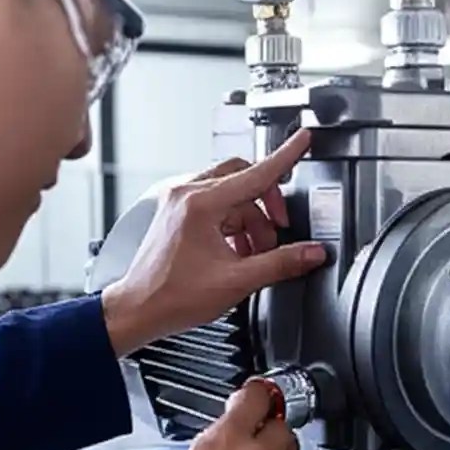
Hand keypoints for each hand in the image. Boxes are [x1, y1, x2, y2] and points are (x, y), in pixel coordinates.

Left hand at [102, 130, 326, 355]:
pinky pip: (215, 205)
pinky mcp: (176, 212)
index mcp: (201, 203)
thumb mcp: (237, 281)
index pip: (256, 173)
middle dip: (268, 203)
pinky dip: (232, 224)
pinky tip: (238, 251)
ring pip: (231, 194)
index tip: (304, 139)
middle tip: (280, 230)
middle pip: (244, 179)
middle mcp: (187, 194)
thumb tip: (311, 252)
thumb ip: (281, 263)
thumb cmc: (173, 296)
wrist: (138, 310)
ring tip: (255, 252)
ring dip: (250, 219)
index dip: (286, 156)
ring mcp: (179, 201)